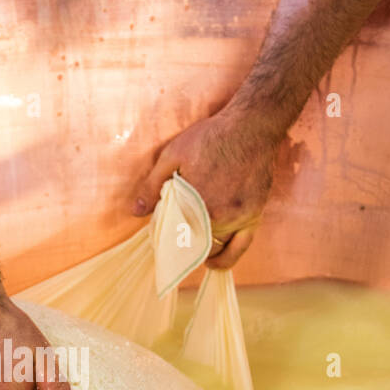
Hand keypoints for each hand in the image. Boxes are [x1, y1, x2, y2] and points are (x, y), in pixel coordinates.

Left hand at [133, 107, 280, 267]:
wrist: (252, 127)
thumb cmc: (210, 138)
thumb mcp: (172, 155)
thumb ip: (152, 186)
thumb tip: (135, 211)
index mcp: (195, 204)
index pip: (173, 235)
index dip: (164, 238)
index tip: (159, 235)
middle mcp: (218, 217)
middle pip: (192, 244)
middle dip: (180, 243)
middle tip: (173, 236)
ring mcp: (238, 219)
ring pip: (213, 248)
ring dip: (199, 250)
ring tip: (188, 245)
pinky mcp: (254, 217)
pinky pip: (240, 249)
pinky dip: (225, 260)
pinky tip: (212, 263)